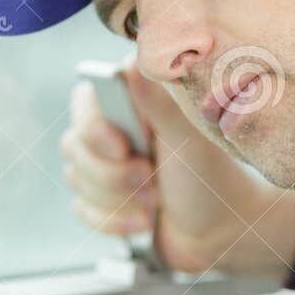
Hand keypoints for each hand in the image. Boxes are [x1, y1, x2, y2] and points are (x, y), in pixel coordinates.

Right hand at [61, 60, 294, 275]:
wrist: (220, 229)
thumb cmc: (212, 178)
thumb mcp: (190, 139)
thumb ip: (160, 103)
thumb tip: (132, 65)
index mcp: (135, 104)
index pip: (84, 102)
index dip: (94, 129)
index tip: (123, 148)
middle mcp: (115, 129)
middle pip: (74, 145)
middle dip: (112, 173)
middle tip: (150, 177)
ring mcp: (105, 163)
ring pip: (76, 179)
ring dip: (118, 198)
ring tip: (155, 201)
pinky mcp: (101, 197)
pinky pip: (82, 208)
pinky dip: (114, 220)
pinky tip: (143, 220)